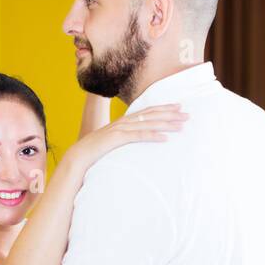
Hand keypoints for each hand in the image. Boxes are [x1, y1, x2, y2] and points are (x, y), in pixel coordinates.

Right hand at [66, 104, 187, 170]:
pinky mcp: (117, 139)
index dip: (163, 108)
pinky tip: (165, 139)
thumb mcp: (113, 143)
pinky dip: (153, 136)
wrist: (78, 157)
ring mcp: (120, 129)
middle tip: (187, 114)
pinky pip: (138, 137)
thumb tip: (134, 141)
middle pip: (151, 115)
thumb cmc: (95, 153)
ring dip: (166, 124)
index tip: (178, 107)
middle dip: (170, 114)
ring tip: (181, 125)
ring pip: (148, 124)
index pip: (147, 112)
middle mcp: (123, 122)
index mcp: (123, 122)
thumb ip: (124, 140)